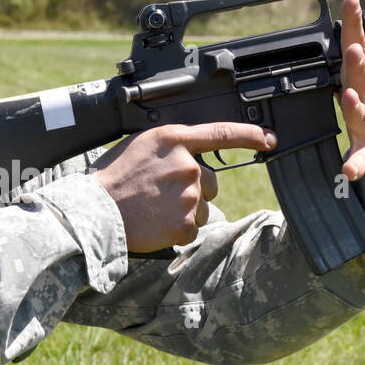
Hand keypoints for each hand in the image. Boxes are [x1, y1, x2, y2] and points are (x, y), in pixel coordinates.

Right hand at [92, 123, 275, 252]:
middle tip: (160, 195)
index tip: (269, 140)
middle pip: (210, 181)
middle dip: (192, 190)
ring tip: (154, 210)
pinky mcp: (186, 223)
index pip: (221, 133)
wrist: (95, 212)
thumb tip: (189, 159)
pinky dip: (177, 231)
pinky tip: (155, 224)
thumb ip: (171, 148)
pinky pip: (192, 229)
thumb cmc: (111, 179)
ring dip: (184, 211)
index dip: (250, 136)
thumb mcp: (140, 147)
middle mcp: (187, 165)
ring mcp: (188, 195)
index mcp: (173, 140)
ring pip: (202, 207)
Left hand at [338, 0, 364, 182]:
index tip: (352, 0)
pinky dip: (357, 165)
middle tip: (351, 48)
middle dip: (357, 64)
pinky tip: (348, 171)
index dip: (354, 26)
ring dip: (355, 108)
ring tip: (348, 99)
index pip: (360, 50)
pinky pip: (364, 160)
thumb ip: (358, 65)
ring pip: (362, 117)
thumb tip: (343, 36)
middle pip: (363, 80)